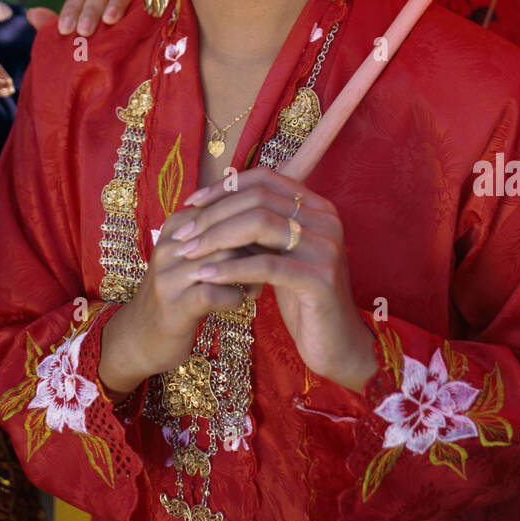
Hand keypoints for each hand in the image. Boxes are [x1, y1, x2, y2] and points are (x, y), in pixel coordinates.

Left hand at [27, 0, 138, 36]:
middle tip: (84, 31)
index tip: (65, 31)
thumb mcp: (76, 36)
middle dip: (89, 10)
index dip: (70, 11)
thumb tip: (32, 13)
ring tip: (110, 21)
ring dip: (115, 3)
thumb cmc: (98, 42)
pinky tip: (142, 12)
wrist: (131, 49)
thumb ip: (54, 27)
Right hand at [97, 211, 257, 395]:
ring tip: (255, 286)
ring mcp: (169, 277)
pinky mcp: (176, 306)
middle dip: (255, 251)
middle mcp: (169, 248)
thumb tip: (263, 225)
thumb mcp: (190, 257)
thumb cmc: (175, 293)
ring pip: (225, 261)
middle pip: (228, 235)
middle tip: (268, 266)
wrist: (137, 336)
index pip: (223, 211)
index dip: (250, 226)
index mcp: (175, 228)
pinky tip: (239, 302)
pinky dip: (236, 297)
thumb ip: (216, 238)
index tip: (265, 242)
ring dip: (249, 276)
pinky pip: (217, 292)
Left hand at [178, 170, 377, 392]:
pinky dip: (232, 268)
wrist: (336, 342)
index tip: (192, 202)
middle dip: (214, 214)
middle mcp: (326, 219)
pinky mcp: (321, 279)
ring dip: (217, 237)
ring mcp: (326, 247)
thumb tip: (211, 201)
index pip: (264, 178)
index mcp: (317, 206)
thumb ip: (258, 227)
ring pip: (260, 225)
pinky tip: (208, 276)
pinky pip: (266, 265)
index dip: (225, 187)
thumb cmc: (301, 297)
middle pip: (258, 199)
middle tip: (183, 234)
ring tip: (189, 252)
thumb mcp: (279, 253)